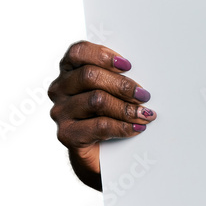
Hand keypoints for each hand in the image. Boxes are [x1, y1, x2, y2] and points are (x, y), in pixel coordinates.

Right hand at [48, 41, 156, 185]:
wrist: (99, 154)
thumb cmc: (108, 113)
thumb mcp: (110, 90)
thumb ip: (117, 76)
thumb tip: (143, 72)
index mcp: (69, 70)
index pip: (78, 52)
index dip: (103, 55)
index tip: (127, 65)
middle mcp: (59, 88)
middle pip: (89, 76)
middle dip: (122, 85)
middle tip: (144, 94)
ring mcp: (60, 112)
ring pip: (97, 100)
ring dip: (126, 107)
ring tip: (145, 114)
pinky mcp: (67, 134)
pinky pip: (99, 126)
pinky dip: (123, 126)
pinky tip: (137, 127)